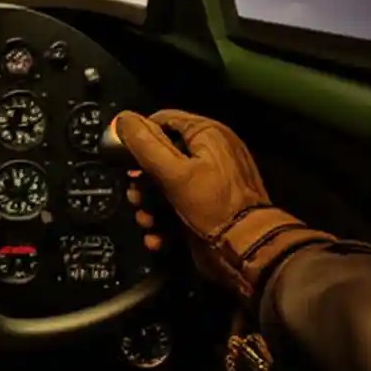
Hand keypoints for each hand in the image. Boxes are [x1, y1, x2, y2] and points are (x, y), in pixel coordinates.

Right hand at [113, 109, 332, 303]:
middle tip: (134, 196)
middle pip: (162, 156)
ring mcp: (212, 182)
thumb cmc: (214, 206)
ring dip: (150, 205)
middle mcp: (211, 154)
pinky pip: (179, 206)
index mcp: (207, 134)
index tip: (122, 157)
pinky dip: (165, 220)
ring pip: (167, 185)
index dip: (139, 137)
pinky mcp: (209, 208)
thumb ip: (145, 144)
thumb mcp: (173, 172)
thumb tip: (122, 119)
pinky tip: (157, 235)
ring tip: (146, 220)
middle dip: (142, 180)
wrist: (248, 251)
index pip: (163, 120)